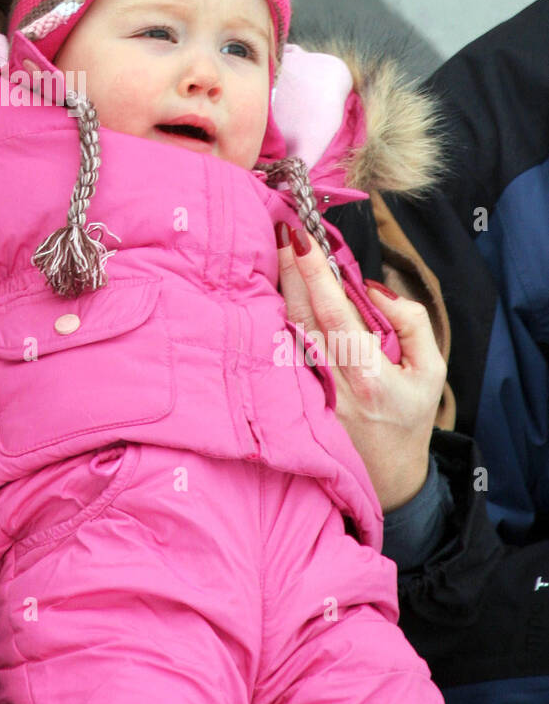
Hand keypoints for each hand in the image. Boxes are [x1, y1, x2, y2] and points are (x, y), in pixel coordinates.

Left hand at [276, 224, 447, 512]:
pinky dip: (274, 315)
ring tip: (276, 247)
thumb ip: (410, 322)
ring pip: (284, 330)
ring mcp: (307, 393)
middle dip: (289, 268)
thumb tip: (372, 287)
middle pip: (300, 315)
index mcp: (368, 375)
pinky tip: (272, 288)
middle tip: (282, 228)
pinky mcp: (292, 398)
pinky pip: (281, 348)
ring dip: (278, 286)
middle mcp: (331, 384)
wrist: (386, 475)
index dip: (315, 273)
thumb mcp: (432, 369)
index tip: (303, 237)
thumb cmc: (409, 414)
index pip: (334, 313)